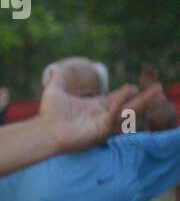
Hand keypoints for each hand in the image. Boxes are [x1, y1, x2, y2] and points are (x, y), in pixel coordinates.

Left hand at [36, 66, 162, 152]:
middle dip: (143, 98)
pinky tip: (127, 93)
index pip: (118, 98)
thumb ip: (58, 79)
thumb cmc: (48, 114)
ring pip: (127, 111)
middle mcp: (103, 115)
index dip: (128, 92)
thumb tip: (54, 69)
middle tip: (158, 89)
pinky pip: (114, 116)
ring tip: (157, 94)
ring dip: (142, 102)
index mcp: (96, 106)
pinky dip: (120, 105)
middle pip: (128, 105)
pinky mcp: (100, 130)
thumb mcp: (54, 91)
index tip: (136, 85)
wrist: (43, 130)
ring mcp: (103, 123)